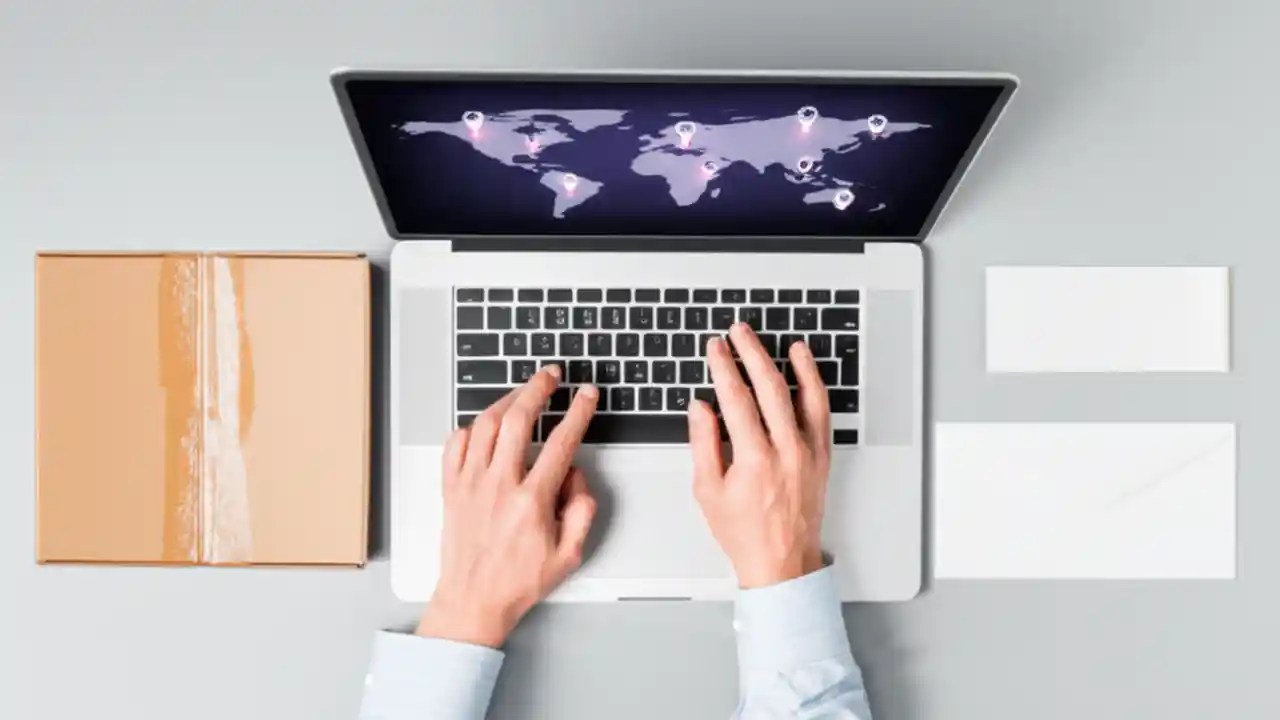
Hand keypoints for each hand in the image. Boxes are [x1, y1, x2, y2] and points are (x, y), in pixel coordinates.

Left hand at [416, 366, 598, 647]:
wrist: (472, 600)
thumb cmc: (517, 582)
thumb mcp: (569, 555)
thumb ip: (582, 510)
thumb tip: (577, 476)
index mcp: (532, 501)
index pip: (561, 442)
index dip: (578, 412)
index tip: (586, 396)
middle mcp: (499, 485)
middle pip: (518, 418)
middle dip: (538, 388)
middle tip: (551, 376)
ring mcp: (471, 483)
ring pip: (485, 423)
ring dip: (506, 400)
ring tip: (521, 392)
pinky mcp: (451, 488)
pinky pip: (456, 443)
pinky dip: (471, 427)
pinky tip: (484, 425)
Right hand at [689, 324, 831, 588]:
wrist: (782, 562)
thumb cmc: (743, 532)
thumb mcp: (708, 491)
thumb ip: (703, 444)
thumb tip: (701, 406)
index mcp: (754, 459)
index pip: (736, 399)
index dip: (723, 368)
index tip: (715, 349)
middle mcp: (786, 451)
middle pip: (769, 387)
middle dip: (751, 354)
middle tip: (738, 333)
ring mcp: (808, 451)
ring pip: (801, 393)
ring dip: (788, 362)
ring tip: (777, 340)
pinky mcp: (822, 455)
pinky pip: (820, 411)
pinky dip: (814, 384)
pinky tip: (805, 367)